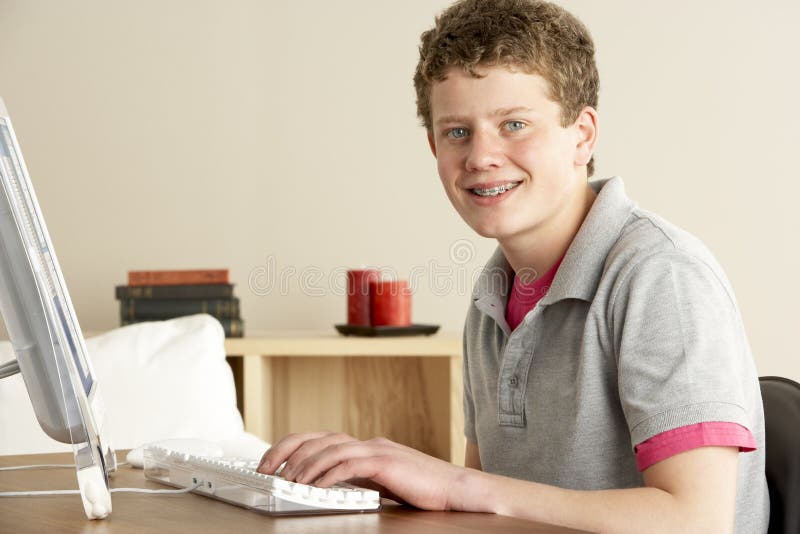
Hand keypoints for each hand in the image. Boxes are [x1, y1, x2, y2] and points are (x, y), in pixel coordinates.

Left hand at [257, 431, 465, 509]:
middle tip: (267, 469)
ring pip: (331, 449)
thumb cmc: (422, 489)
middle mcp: (368, 443)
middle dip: (287, 451)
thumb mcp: (382, 482)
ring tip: (289, 481)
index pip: (320, 438)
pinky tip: (317, 487)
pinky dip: (329, 475)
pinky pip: (350, 465)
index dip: (291, 447)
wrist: (455, 488)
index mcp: (365, 446)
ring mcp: (377, 450)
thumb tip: (329, 486)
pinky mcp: (386, 462)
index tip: (270, 463)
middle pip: (318, 437)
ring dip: (305, 465)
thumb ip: (358, 479)